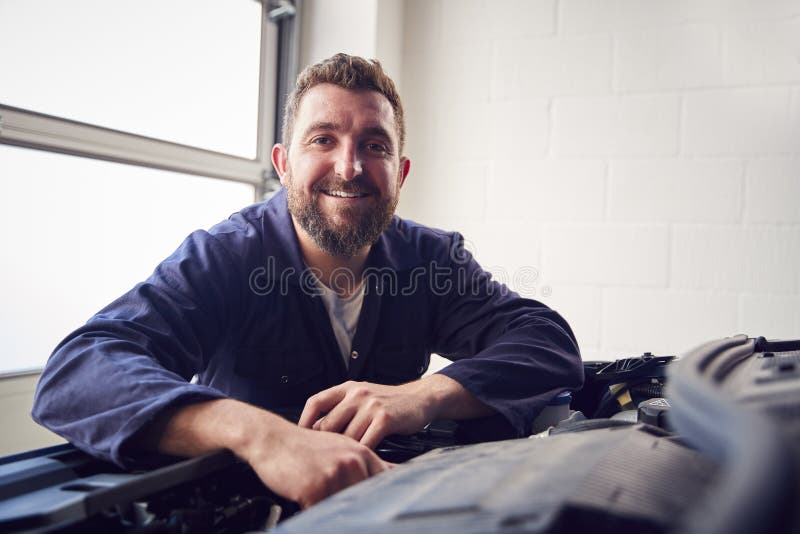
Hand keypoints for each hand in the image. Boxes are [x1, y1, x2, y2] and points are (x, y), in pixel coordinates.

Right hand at [241, 419, 390, 508]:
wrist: (273, 440)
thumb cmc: (306, 447)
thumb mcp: (342, 447)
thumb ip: (367, 462)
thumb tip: (394, 472)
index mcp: (362, 454)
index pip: (383, 483)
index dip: (375, 497)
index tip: (370, 502)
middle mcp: (352, 462)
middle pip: (364, 499)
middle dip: (350, 504)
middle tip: (327, 489)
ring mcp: (335, 474)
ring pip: (343, 507)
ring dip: (328, 504)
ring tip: (315, 489)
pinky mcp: (317, 486)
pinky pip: (321, 511)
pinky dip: (312, 508)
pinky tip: (305, 494)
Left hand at [298, 380, 435, 448]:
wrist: (420, 398)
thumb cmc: (388, 402)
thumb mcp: (362, 397)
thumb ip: (341, 410)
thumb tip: (316, 431)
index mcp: (347, 388)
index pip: (315, 403)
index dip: (304, 422)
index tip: (300, 439)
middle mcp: (357, 394)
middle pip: (328, 424)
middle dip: (324, 445)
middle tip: (322, 460)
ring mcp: (370, 406)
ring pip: (347, 437)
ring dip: (345, 453)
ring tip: (341, 465)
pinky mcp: (384, 419)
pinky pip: (365, 443)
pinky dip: (362, 454)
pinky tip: (361, 461)